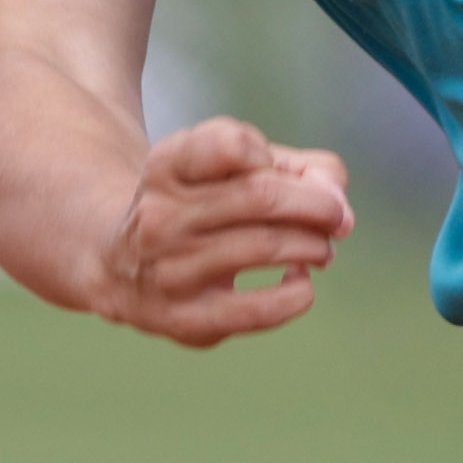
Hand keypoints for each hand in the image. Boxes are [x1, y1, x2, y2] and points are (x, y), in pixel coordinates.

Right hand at [96, 117, 354, 347]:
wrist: (121, 265)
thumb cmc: (202, 208)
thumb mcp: (233, 169)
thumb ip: (301, 170)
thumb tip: (340, 210)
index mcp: (168, 166)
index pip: (227, 144)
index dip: (266, 154)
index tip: (270, 167)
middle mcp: (160, 215)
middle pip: (260, 195)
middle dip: (318, 205)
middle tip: (335, 217)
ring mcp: (168, 269)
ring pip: (264, 246)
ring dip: (313, 246)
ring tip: (320, 250)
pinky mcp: (183, 318)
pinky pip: (256, 310)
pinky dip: (297, 294)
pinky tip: (299, 282)